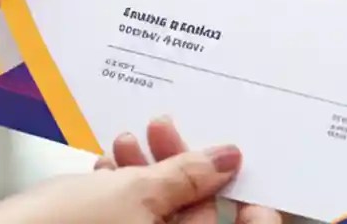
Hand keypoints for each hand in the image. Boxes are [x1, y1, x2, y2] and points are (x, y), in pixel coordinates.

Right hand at [95, 117, 283, 223]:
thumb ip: (188, 175)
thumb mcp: (135, 192)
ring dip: (145, 173)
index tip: (233, 156)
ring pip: (158, 214)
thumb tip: (227, 159)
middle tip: (163, 130)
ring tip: (123, 144)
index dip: (240, 190)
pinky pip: (130, 220)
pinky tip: (105, 168)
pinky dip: (122, 192)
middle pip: (193, 214)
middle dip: (179, 169)